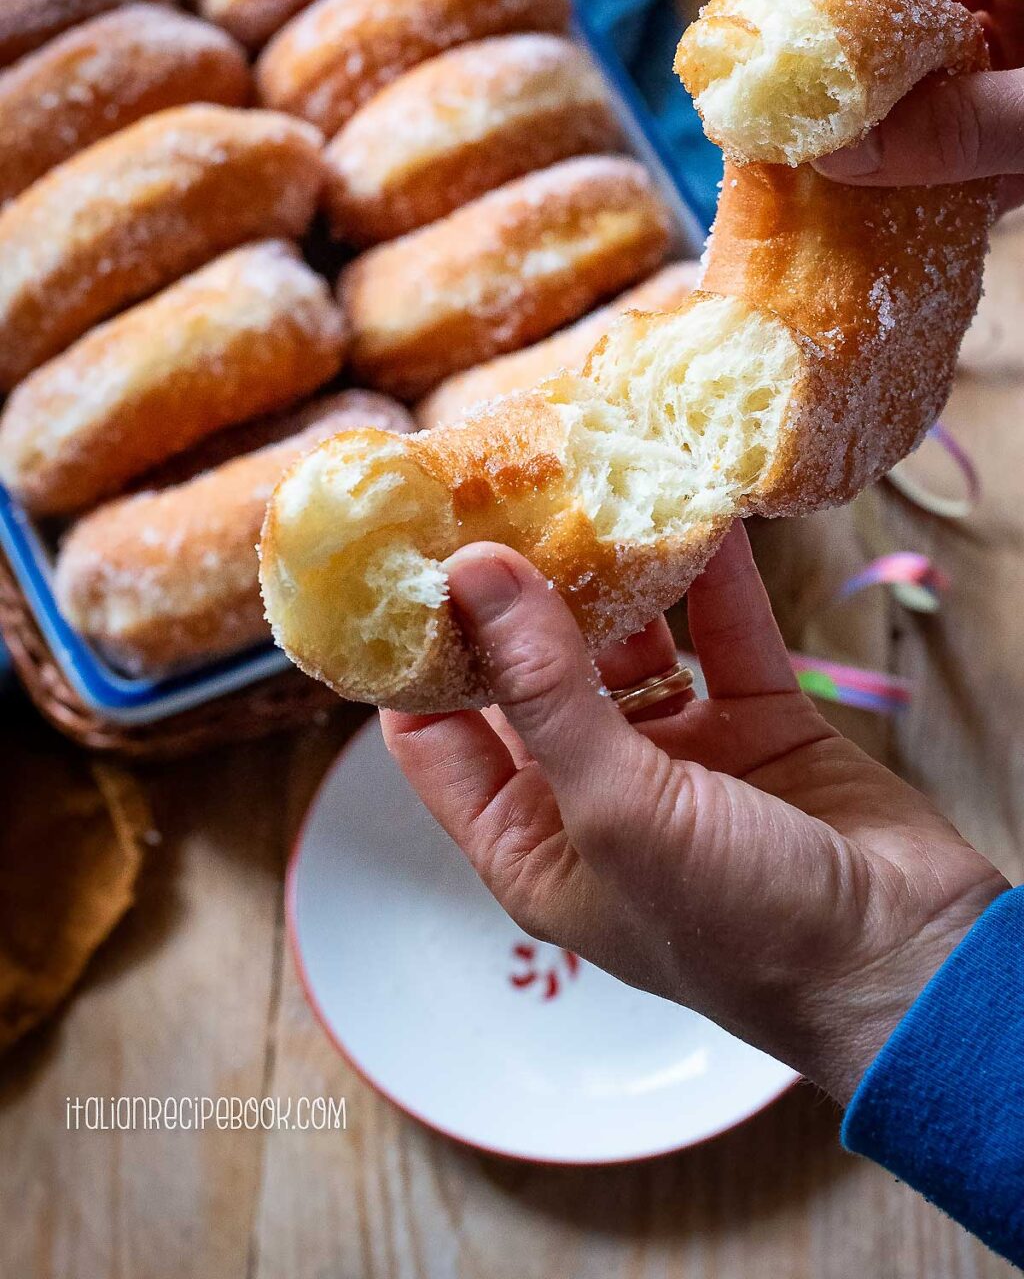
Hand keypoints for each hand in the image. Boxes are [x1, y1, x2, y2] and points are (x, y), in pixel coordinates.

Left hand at [382, 527, 1006, 1103]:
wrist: (909, 965)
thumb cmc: (739, 928)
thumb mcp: (617, 811)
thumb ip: (546, 691)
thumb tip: (474, 576)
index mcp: (528, 841)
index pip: (437, 732)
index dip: (417, 651)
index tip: (404, 557)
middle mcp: (590, 794)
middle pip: (529, 675)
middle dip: (513, 595)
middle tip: (495, 491)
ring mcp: (677, 756)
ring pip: (627, 646)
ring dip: (614, 577)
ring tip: (588, 484)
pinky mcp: (756, 722)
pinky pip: (722, 633)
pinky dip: (712, 579)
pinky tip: (697, 510)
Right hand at [789, 0, 1023, 212]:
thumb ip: (964, 127)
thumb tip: (837, 158)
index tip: (771, 18)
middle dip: (825, 56)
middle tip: (767, 112)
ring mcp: (1013, 52)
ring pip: (906, 75)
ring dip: (860, 129)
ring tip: (807, 178)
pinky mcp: (1017, 121)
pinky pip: (940, 135)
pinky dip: (909, 176)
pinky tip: (874, 214)